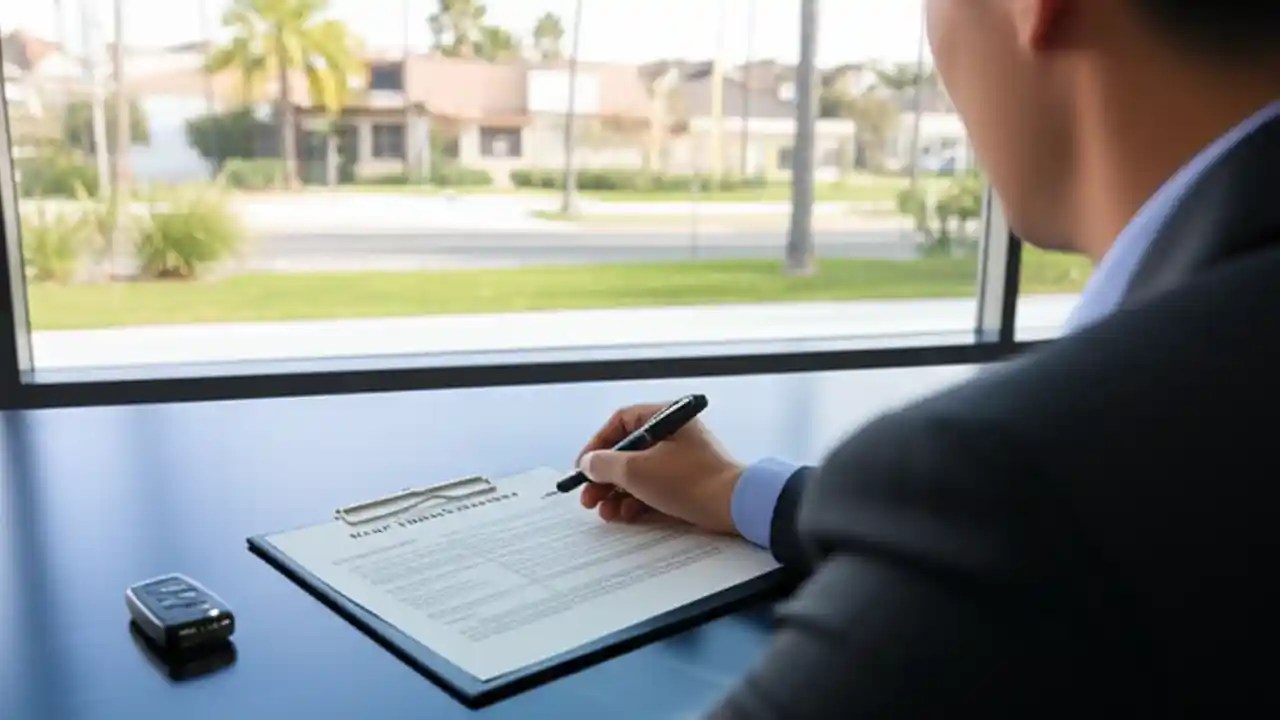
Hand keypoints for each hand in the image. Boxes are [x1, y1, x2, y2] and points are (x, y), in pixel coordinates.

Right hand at [575, 403, 744, 534]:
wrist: (734, 506)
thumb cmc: (690, 480)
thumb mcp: (637, 470)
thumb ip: (606, 465)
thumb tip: (588, 463)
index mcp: (665, 417)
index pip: (621, 422)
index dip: (597, 444)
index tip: (583, 466)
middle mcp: (673, 434)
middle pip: (627, 450)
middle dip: (604, 477)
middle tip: (588, 497)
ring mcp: (681, 459)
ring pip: (639, 472)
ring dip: (617, 493)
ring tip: (606, 512)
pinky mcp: (688, 482)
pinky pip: (654, 488)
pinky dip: (637, 501)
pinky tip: (626, 515)